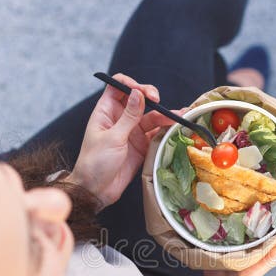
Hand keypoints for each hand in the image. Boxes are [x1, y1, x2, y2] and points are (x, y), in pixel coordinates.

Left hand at [67, 73, 178, 208]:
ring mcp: (132, 132)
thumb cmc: (95, 163)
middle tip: (160, 102)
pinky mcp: (142, 146)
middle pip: (139, 99)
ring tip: (179, 116)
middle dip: (152, 98)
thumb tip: (138, 93)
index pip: (118, 87)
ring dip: (164, 116)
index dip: (132, 84)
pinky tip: (176, 128)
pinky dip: (166, 131)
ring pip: (151, 117)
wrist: (97, 190)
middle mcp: (120, 118)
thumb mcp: (112, 138)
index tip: (143, 92)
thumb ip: (128, 116)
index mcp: (107, 111)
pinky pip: (156, 134)